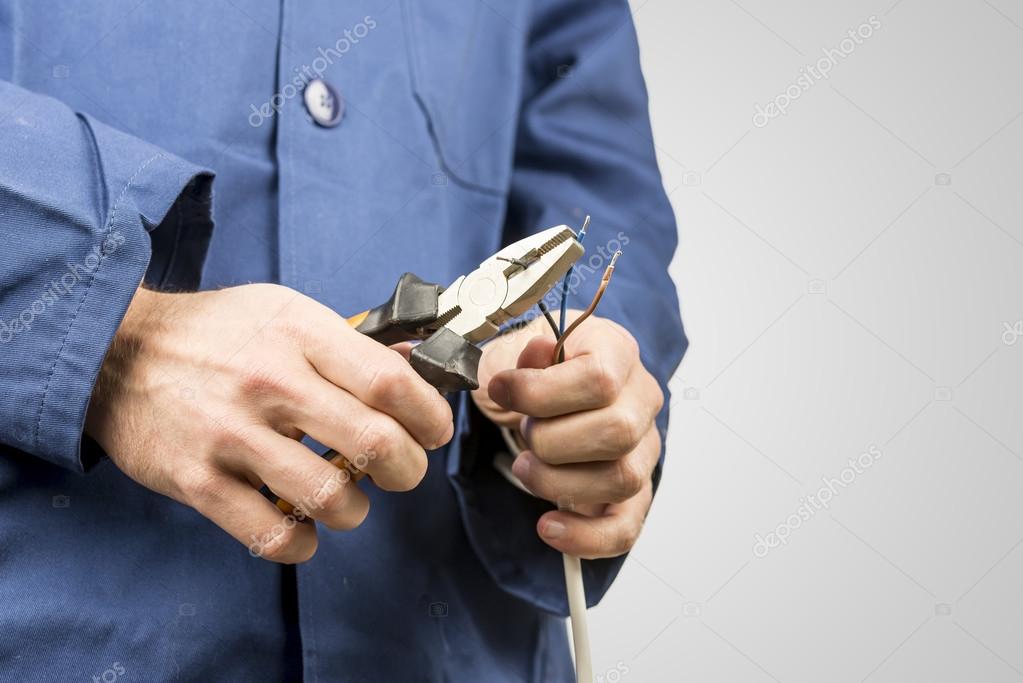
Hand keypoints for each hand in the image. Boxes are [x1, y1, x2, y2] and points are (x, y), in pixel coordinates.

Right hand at [86, 284, 452, 562]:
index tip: (433, 431)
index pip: (390, 382)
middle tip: (401, 472)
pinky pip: (270, 535)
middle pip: (375, 441)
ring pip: (330, 497)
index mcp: (299, 333)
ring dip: (353, 509)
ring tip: (345, 498)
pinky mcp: (198, 480)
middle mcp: (269, 381)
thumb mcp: (286, 311)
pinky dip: (300, 543)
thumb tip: (417, 364)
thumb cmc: (216, 333)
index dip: (429, 416)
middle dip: (407, 470)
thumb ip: (349, 343)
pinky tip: (301, 526)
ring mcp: (231, 433)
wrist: (117, 350)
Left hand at [472, 312, 663, 558]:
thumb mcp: (518, 346)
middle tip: (523, 431)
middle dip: (551, 440)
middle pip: (617, 432)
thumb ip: (523, 351)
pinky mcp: (633, 492)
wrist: (543, 390)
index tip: (501, 390)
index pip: (600, 379)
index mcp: (617, 352)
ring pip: (622, 479)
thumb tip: (537, 354)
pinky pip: (625, 526)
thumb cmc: (533, 368)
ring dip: (559, 482)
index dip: (543, 393)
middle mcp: (641, 400)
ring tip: (525, 468)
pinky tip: (548, 527)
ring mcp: (643, 449)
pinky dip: (585, 536)